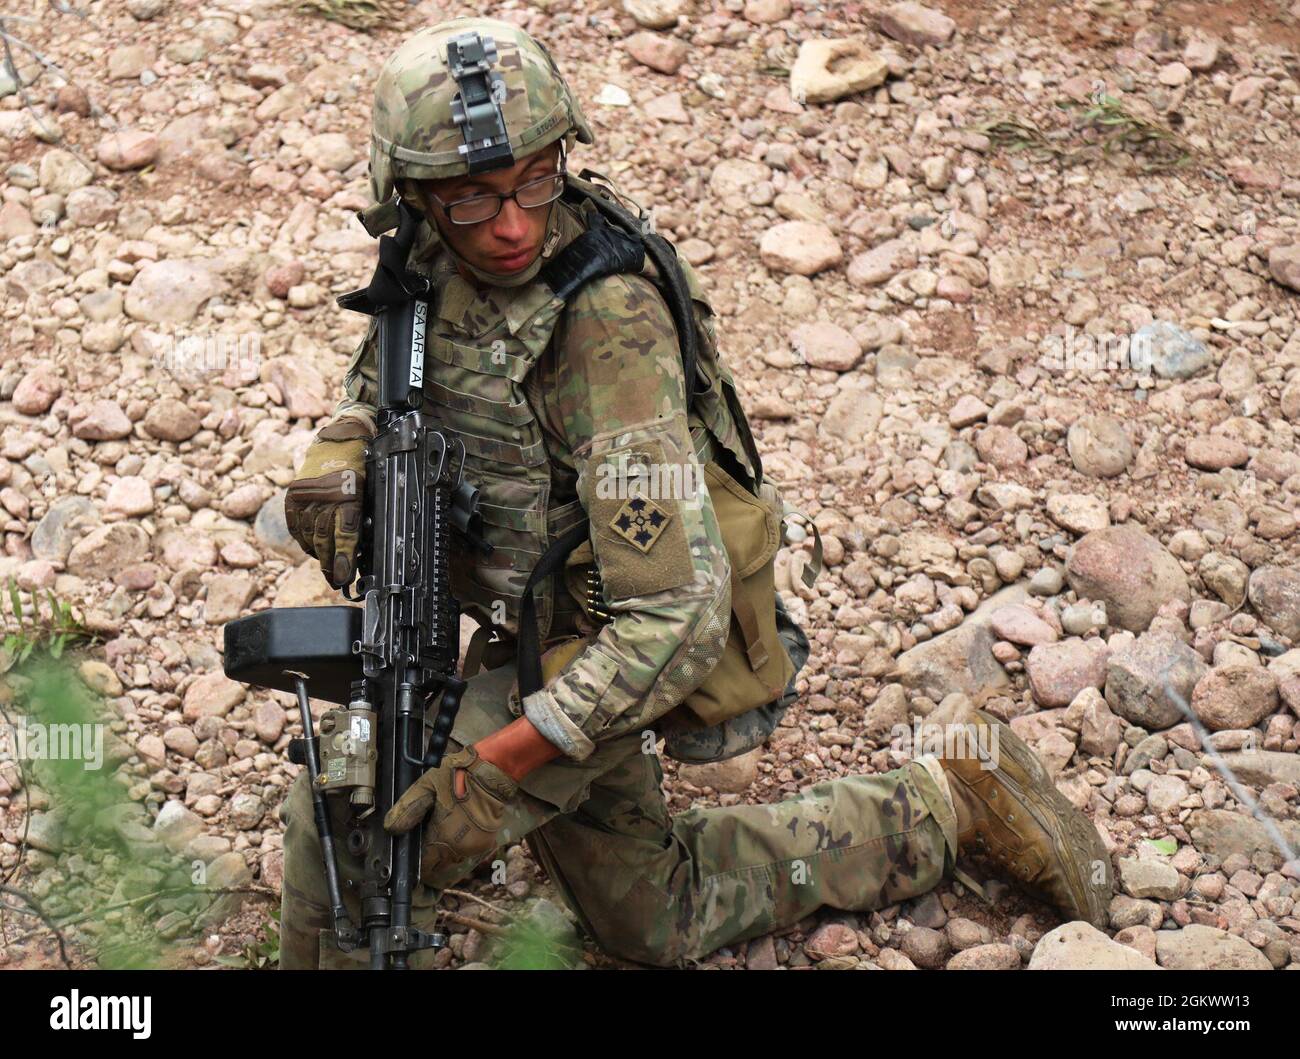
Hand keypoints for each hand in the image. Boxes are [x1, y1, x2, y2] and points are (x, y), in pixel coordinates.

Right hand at [284, 417, 370, 587]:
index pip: (345, 534)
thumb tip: (357, 552)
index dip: (344, 559)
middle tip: (336, 580)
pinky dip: (304, 540)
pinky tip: (311, 549)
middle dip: (330, 564)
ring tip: (326, 566)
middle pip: (326, 539)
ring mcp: (306, 496)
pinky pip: (296, 527)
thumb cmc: (358, 469)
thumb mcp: (368, 492)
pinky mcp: (293, 496)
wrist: (337, 440)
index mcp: (349, 495)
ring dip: (318, 554)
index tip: (343, 577)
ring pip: (310, 535)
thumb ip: (360, 519)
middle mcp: (325, 496)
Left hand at [383, 745, 518, 878]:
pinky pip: (465, 852)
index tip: (413, 848)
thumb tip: (390, 828)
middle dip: (430, 856)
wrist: (491, 772)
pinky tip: (457, 829)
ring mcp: (474, 848)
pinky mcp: (486, 843)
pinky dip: (459, 846)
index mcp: (443, 837)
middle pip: (438, 865)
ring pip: (452, 860)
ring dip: (445, 852)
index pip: (424, 865)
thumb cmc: (458, 777)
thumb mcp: (426, 786)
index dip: (416, 859)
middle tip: (427, 836)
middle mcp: (459, 849)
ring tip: (441, 831)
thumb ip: (408, 808)